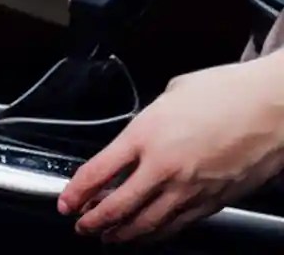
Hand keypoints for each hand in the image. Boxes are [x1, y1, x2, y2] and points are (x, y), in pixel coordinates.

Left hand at [60, 56, 283, 242]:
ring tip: (109, 237)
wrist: (275, 106)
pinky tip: (149, 235)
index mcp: (145, 135)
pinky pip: (178, 224)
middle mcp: (163, 167)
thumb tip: (140, 133)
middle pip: (117, 206)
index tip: (66, 203)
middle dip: (93, 221)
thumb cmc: (228, 92)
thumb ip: (150, 119)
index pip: (97, 172)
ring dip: (123, 234)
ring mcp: (190, 189)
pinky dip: (158, 234)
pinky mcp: (214, 201)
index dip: (76, 193)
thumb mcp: (173, 93)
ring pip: (147, 223)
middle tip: (82, 226)